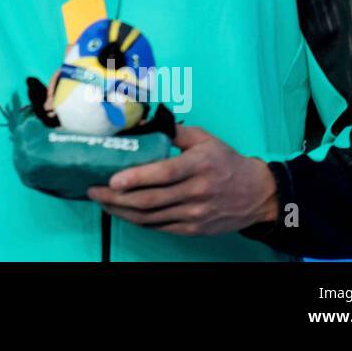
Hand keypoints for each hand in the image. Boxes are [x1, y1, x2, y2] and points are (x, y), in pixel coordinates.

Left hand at [86, 125, 278, 235]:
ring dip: (122, 211)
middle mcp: (197, 192)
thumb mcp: (204, 139)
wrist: (257, 195)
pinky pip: (159, 227)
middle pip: (151, 200)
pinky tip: (122, 212)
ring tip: (101, 201)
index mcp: (199, 165)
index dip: (136, 178)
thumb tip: (142, 122)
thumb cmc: (225, 162)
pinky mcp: (194, 229)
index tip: (112, 179)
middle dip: (117, 197)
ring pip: (151, 217)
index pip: (164, 174)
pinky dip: (138, 221)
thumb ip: (173, 131)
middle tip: (94, 190)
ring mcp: (195, 214)